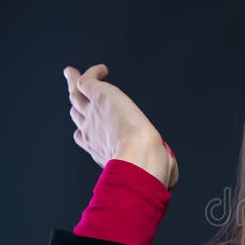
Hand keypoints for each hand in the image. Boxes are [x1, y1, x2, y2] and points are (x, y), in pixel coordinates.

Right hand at [64, 63, 178, 188]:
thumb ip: (162, 168)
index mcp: (99, 148)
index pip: (83, 136)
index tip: (85, 125)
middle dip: (75, 102)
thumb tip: (173, 175)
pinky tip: (103, 69)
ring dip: (74, 82)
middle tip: (75, 91)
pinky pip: (86, 80)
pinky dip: (92, 73)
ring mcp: (92, 112)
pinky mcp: (99, 95)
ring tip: (71, 72)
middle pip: (76, 112)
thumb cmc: (148, 168)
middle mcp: (91, 129)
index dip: (83, 128)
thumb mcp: (154, 170)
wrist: (139, 157)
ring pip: (75, 94)